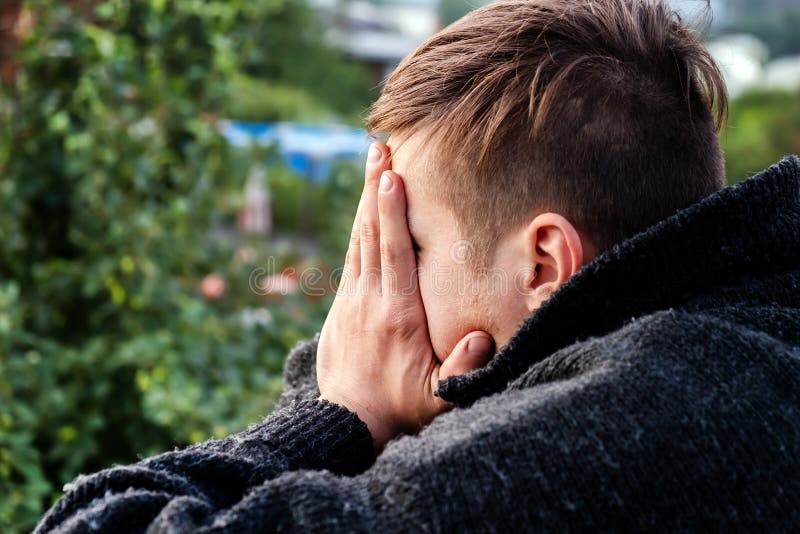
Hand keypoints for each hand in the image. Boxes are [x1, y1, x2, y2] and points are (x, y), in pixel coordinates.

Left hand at [316, 142, 493, 452]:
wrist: (347, 423)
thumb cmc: (400, 408)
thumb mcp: (437, 397)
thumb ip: (460, 369)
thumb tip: (480, 338)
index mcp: (398, 315)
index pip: (395, 254)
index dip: (393, 213)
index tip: (392, 176)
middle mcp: (370, 300)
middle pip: (372, 235)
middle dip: (375, 189)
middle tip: (378, 149)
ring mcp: (351, 302)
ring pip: (357, 242)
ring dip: (363, 203)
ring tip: (370, 166)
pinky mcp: (341, 308)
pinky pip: (349, 259)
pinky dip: (356, 231)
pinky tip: (362, 212)